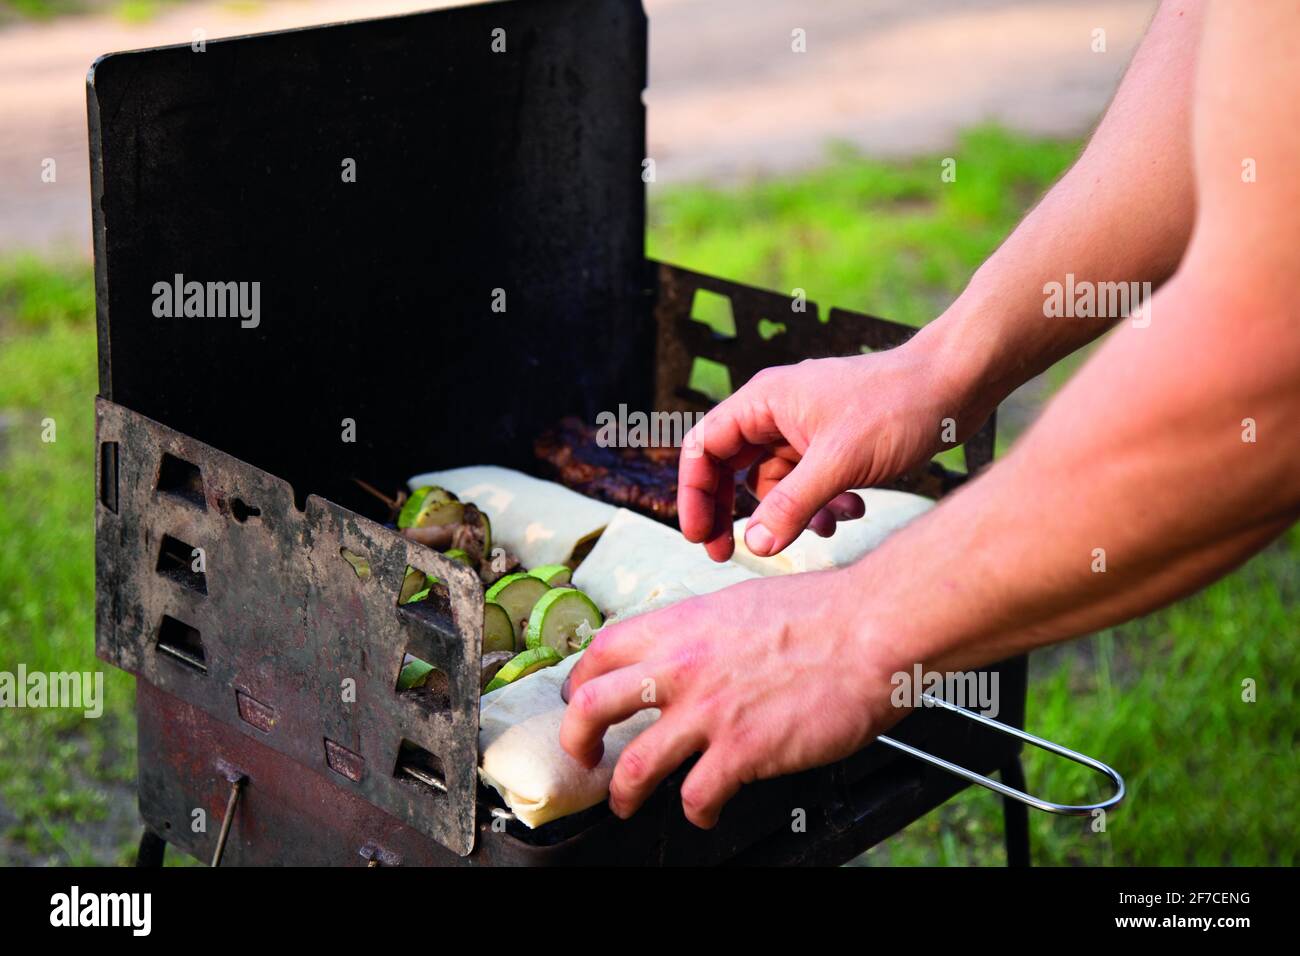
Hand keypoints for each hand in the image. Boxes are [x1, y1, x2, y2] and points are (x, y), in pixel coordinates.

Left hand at [558, 571, 906, 827]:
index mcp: (682, 625)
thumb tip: (691, 650)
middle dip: (576, 738)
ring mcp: (708, 712)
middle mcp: (682, 667)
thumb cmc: (825, 612)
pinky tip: (706, 811)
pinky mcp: (741, 752)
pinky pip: (695, 797)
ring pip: (633, 766)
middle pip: (592, 705)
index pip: (603, 649)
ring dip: (622, 793)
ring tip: (625, 803)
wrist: (872, 630)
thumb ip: (706, 632)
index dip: (583, 680)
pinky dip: (696, 812)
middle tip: (583, 754)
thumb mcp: (742, 603)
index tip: (584, 698)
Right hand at [678, 339, 976, 561]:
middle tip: (730, 555)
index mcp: (763, 402)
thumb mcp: (838, 463)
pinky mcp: (830, 445)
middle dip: (733, 512)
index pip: (703, 448)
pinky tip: (852, 509)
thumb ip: (790, 506)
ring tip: (827, 526)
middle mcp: (776, 413)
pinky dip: (820, 504)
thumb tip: (751, 545)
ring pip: (772, 483)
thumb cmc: (897, 406)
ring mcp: (803, 429)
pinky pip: (806, 484)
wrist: (958, 385)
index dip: (694, 495)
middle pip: (729, 469)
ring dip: (791, 512)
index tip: (700, 537)